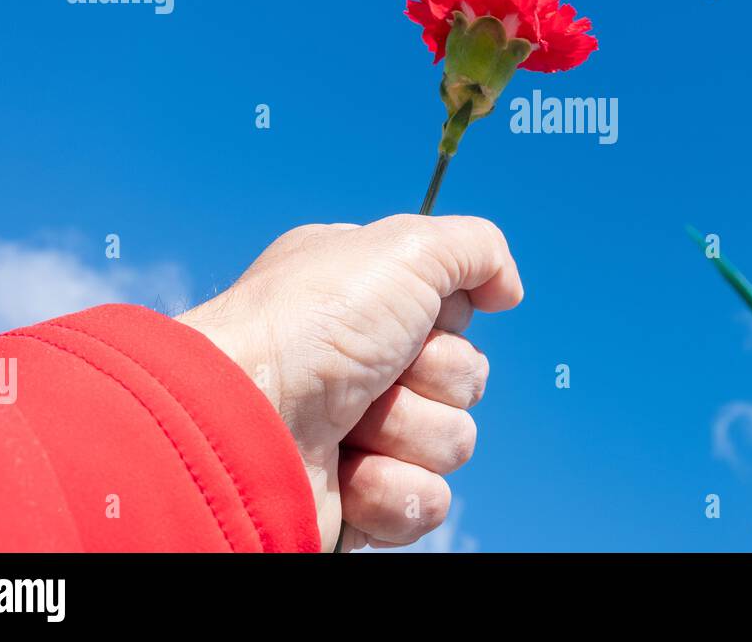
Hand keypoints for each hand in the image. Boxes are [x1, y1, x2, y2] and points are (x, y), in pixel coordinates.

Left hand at [175, 215, 522, 550]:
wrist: (243, 421)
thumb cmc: (314, 324)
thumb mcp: (406, 248)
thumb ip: (476, 249)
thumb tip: (508, 292)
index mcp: (367, 300)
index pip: (455, 317)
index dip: (443, 321)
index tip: (408, 315)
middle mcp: (363, 363)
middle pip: (466, 379)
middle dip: (430, 379)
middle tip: (373, 374)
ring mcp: (362, 435)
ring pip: (454, 443)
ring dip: (407, 434)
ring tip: (348, 426)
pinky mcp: (360, 501)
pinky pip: (427, 502)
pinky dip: (391, 490)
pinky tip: (346, 475)